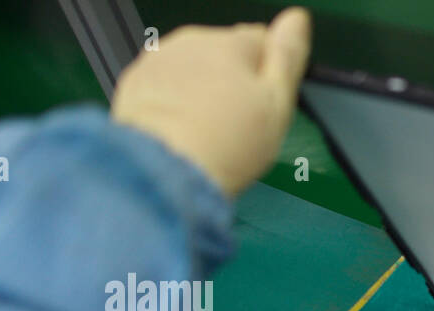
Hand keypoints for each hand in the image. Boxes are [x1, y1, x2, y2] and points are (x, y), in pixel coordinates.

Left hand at [110, 7, 310, 196]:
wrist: (166, 168)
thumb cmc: (226, 143)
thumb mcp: (277, 103)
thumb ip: (289, 56)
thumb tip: (297, 20)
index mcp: (232, 43)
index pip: (262, 41)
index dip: (270, 73)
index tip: (267, 102)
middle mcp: (193, 41)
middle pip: (224, 53)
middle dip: (233, 80)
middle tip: (238, 122)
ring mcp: (160, 58)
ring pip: (193, 67)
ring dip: (202, 89)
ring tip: (209, 129)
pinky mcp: (136, 81)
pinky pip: (164, 84)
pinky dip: (174, 101)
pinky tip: (183, 128)